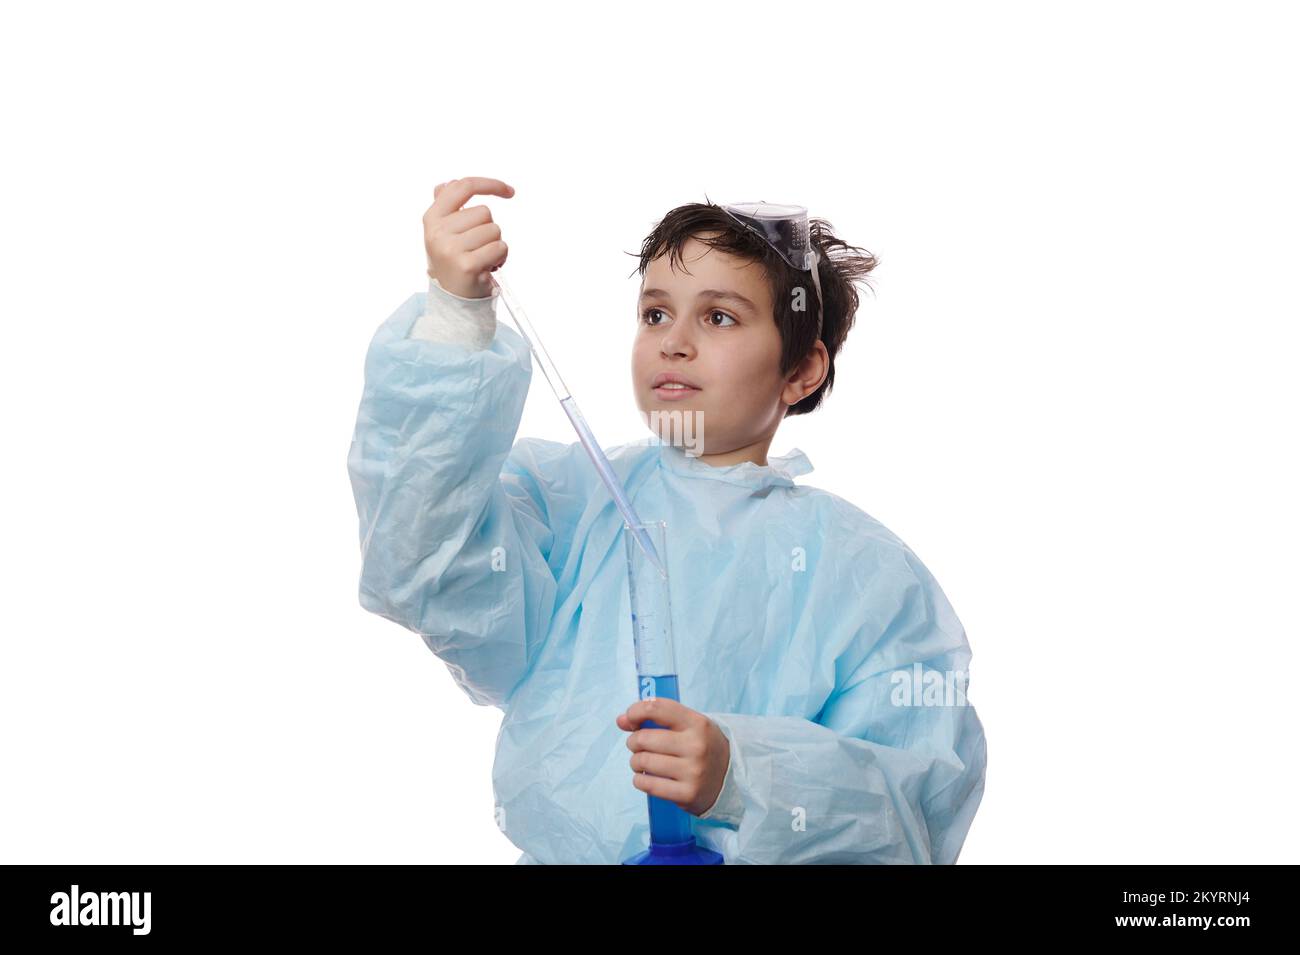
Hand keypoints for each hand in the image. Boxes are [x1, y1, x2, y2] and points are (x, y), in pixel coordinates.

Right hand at [422, 176, 513, 298]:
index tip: (510, 191)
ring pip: (494, 230)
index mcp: (432, 218)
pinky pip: (499, 247)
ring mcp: (451, 249)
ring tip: (482, 258)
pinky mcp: (467, 265)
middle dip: (489, 229)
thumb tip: (447, 183)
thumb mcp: (442, 233)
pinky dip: (500, 257)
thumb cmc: (453, 262)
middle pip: (484, 212)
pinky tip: (488, 267)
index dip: (490, 184)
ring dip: (495, 244)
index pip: (463, 187)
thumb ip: (445, 207)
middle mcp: (438, 232)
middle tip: (477, 247)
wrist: (452, 300)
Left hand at [616, 697, 729, 816]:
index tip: (630, 719)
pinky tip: (647, 777)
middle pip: (643, 738)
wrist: (731, 777)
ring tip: (643, 762)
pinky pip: (647, 785)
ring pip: (642, 762)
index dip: (635, 711)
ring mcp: (693, 771)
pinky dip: (640, 780)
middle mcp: (696, 746)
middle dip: (633, 741)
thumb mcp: (688, 725)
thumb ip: (656, 718)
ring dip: (636, 762)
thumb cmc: (702, 746)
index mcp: (697, 723)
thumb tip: (621, 720)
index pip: (656, 708)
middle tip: (638, 746)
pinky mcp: (687, 794)